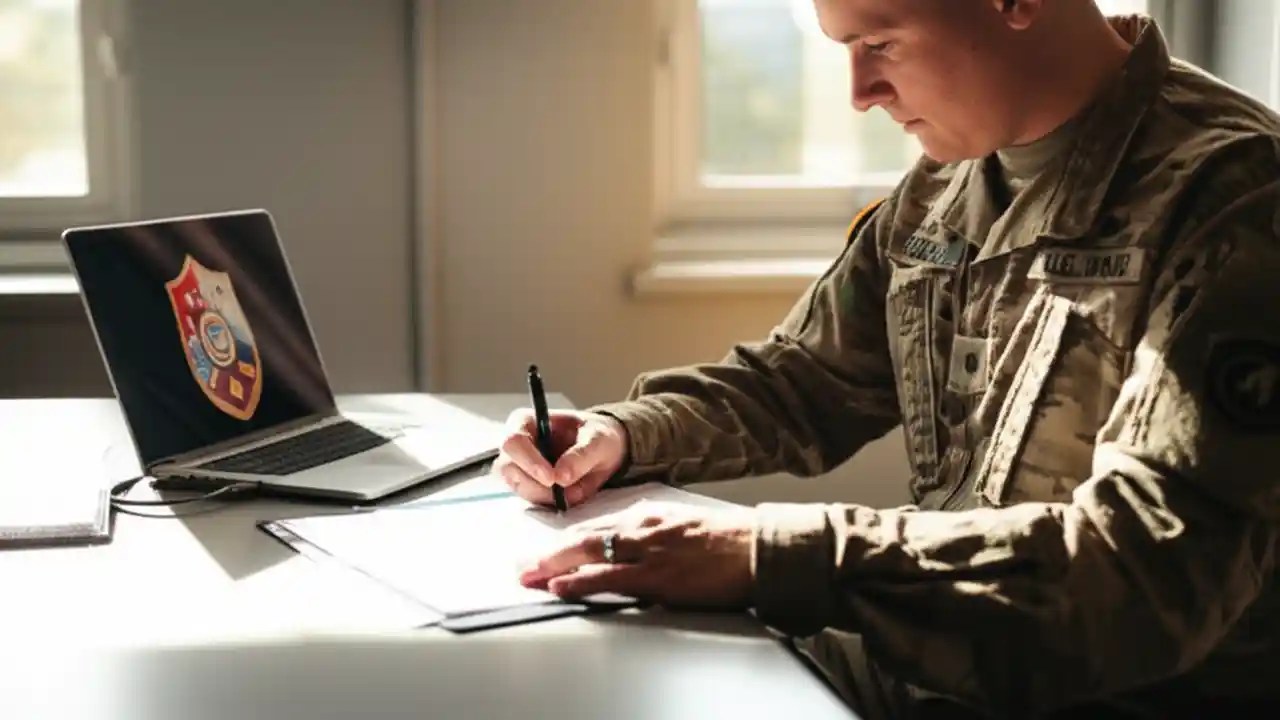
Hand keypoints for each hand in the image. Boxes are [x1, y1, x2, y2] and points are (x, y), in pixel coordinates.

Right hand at [493, 409, 628, 507]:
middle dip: (535, 485)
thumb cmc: (596, 435)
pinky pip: (530, 500)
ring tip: (572, 492)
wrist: (601, 450)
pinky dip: (549, 503)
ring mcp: (518, 468)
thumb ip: (581, 455)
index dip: (528, 461)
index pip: (513, 441)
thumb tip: (561, 477)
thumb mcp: (597, 440)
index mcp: (526, 422)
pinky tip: (567, 496)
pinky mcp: (526, 487)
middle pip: (508, 469)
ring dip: (544, 496)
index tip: (551, 478)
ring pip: (517, 488)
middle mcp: (516, 445)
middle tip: (562, 494)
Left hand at [518, 505, 756, 608]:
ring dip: (553, 566)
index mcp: (650, 515)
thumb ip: (655, 534)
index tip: (548, 550)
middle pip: (584, 537)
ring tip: (529, 577)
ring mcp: (648, 551)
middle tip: (524, 565)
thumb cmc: (729, 541)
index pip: (598, 525)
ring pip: (588, 553)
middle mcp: (643, 528)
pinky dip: (579, 581)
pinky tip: (560, 586)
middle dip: (549, 552)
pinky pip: (608, 578)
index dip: (568, 540)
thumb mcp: (685, 525)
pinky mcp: (657, 576)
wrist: (757, 548)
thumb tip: (632, 548)